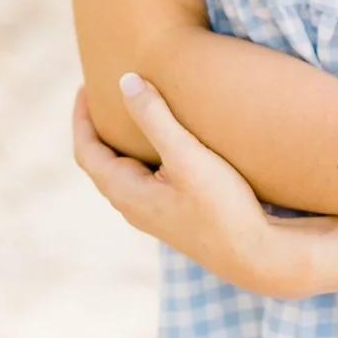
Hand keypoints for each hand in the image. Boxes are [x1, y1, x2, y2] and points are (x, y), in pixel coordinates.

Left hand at [71, 76, 337, 298]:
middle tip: (104, 93)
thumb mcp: (187, 157)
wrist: (256, 256)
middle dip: (98, 127)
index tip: (84, 86)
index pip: (87, 152)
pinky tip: (165, 143)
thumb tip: (125, 81)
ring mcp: (155, 213)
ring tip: (131, 112)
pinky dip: (143, 153)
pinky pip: (146, 178)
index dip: (81, 119)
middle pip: (102, 162)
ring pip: (125, 171)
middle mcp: (134, 206)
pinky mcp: (176, 214)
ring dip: (121, 141)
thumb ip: (155, 118)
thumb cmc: (222, 207)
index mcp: (127, 193)